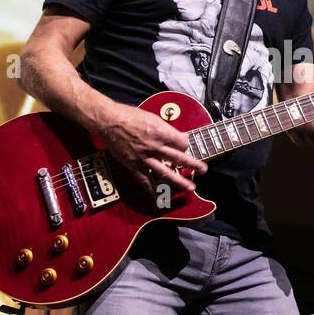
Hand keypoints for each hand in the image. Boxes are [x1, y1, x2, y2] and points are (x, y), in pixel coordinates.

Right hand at [94, 101, 208, 197]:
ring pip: (165, 173)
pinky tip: (160, 198)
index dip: (186, 145)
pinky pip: (145, 181)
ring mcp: (144, 158)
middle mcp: (154, 146)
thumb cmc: (131, 116)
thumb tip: (180, 137)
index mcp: (160, 132)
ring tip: (191, 188)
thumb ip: (167, 129)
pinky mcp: (134, 166)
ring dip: (179, 182)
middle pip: (179, 158)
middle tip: (204, 170)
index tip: (186, 146)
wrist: (109, 121)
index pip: (182, 143)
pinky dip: (153, 191)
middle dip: (193, 165)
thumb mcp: (153, 117)